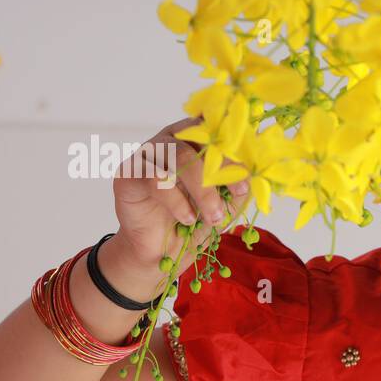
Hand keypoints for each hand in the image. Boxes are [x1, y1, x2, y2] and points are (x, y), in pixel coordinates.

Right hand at [111, 116, 252, 267]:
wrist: (160, 252)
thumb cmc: (193, 223)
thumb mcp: (225, 205)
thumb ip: (238, 188)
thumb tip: (253, 176)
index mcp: (195, 141)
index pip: (216, 128)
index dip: (235, 148)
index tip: (248, 177)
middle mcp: (170, 140)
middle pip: (199, 138)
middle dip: (223, 169)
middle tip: (237, 195)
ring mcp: (147, 154)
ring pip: (179, 156)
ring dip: (203, 190)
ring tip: (213, 216)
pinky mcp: (128, 174)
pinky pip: (156, 179)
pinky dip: (178, 202)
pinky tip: (188, 219)